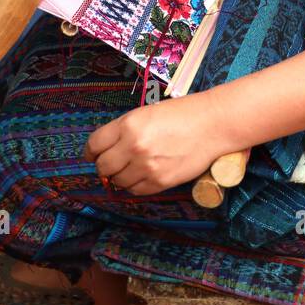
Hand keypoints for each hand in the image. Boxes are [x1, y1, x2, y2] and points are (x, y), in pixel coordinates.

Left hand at [84, 94, 225, 195]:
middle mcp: (133, 146)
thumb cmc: (183, 114)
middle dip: (105, 166)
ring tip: (132, 167)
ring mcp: (146, 166)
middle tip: (112, 163)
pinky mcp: (160, 182)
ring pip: (118, 181)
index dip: (91, 152)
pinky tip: (144, 175)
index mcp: (128, 124)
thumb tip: (107, 149)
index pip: (94, 145)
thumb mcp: (147, 113)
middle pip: (103, 166)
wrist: (213, 124)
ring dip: (121, 177)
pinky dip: (135, 185)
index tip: (93, 155)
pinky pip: (135, 191)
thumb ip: (125, 130)